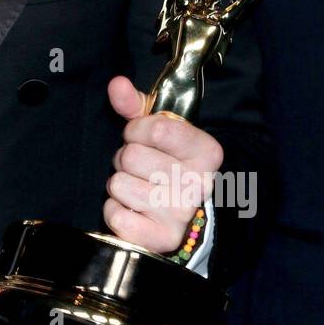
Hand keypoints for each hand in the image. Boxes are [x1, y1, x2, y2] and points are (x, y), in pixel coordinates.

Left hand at [104, 76, 222, 253]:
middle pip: (131, 156)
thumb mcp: (160, 132)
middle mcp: (198, 184)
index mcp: (206, 152)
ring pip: (118, 184)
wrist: (188, 217)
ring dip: (120, 185)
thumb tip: (116, 84)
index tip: (142, 138)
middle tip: (141, 168)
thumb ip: (137, 106)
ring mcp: (181, 214)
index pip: (156, 128)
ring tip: (139, 188)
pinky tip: (134, 210)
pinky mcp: (162, 240)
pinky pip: (116, 216)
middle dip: (126, 159)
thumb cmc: (169, 166)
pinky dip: (116, 212)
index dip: (137, 130)